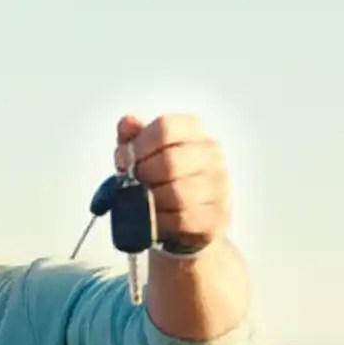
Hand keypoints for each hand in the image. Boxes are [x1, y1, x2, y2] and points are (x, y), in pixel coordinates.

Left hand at [114, 114, 229, 251]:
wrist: (182, 221)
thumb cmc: (158, 181)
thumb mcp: (141, 156)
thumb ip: (132, 138)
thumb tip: (128, 123)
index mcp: (192, 132)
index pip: (166, 128)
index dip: (139, 145)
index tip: (125, 159)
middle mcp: (211, 155)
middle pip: (171, 161)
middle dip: (143, 175)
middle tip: (131, 185)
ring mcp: (218, 186)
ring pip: (179, 193)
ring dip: (151, 200)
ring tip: (140, 202)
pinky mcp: (216, 217)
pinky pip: (184, 219)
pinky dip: (161, 221)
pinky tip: (151, 220)